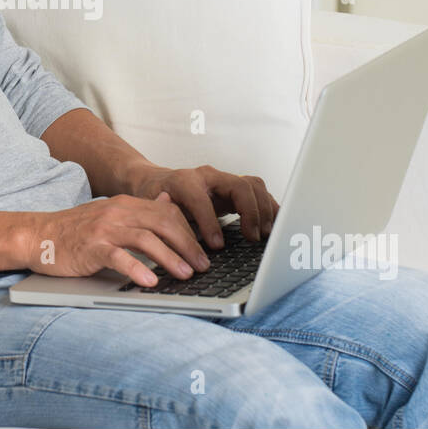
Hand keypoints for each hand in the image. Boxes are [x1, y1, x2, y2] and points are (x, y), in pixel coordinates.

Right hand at [23, 193, 210, 287]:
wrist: (37, 235)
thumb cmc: (74, 231)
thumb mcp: (110, 214)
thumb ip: (140, 210)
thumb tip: (169, 202)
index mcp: (125, 204)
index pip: (167, 212)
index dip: (189, 231)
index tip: (203, 251)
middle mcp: (117, 212)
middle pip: (162, 223)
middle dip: (187, 245)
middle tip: (203, 266)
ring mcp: (103, 229)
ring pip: (146, 239)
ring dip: (170, 257)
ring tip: (185, 274)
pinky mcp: (90, 247)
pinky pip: (118, 257)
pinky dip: (137, 269)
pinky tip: (151, 281)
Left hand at [127, 163, 278, 248]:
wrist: (157, 183)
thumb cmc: (155, 198)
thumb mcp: (154, 212)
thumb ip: (167, 227)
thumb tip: (181, 252)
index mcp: (184, 181)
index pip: (201, 199)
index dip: (210, 223)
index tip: (217, 246)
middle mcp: (208, 176)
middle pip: (239, 185)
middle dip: (249, 212)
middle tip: (251, 238)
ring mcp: (224, 180)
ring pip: (253, 185)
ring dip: (263, 210)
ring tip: (264, 235)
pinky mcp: (235, 189)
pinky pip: (259, 192)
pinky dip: (269, 208)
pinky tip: (273, 226)